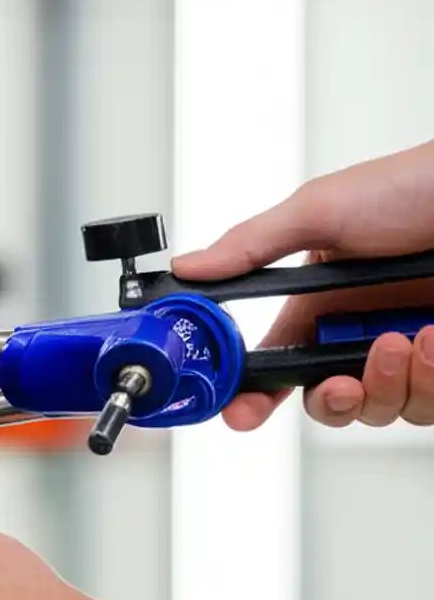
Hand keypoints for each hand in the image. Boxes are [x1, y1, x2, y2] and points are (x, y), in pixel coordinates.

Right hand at [172, 139, 433, 430]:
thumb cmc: (416, 188)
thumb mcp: (319, 211)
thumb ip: (250, 247)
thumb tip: (190, 268)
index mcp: (319, 303)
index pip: (275, 364)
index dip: (252, 396)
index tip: (239, 411)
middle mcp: (362, 332)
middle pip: (330, 402)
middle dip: (332, 400)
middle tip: (341, 380)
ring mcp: (410, 349)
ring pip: (385, 409)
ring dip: (394, 383)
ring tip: (408, 338)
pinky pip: (433, 400)